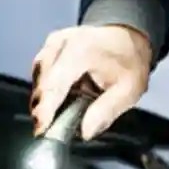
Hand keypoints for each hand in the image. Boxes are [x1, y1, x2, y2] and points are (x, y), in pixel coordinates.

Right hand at [31, 24, 152, 140]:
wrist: (128, 36)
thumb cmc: (129, 62)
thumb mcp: (129, 90)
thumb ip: (106, 111)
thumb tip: (84, 132)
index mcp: (83, 50)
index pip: (57, 81)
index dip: (46, 107)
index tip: (41, 128)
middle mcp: (64, 42)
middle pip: (43, 80)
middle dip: (42, 107)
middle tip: (48, 130)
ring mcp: (54, 42)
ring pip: (39, 75)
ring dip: (43, 98)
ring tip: (53, 117)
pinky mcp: (50, 46)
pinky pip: (40, 70)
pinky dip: (45, 88)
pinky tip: (55, 100)